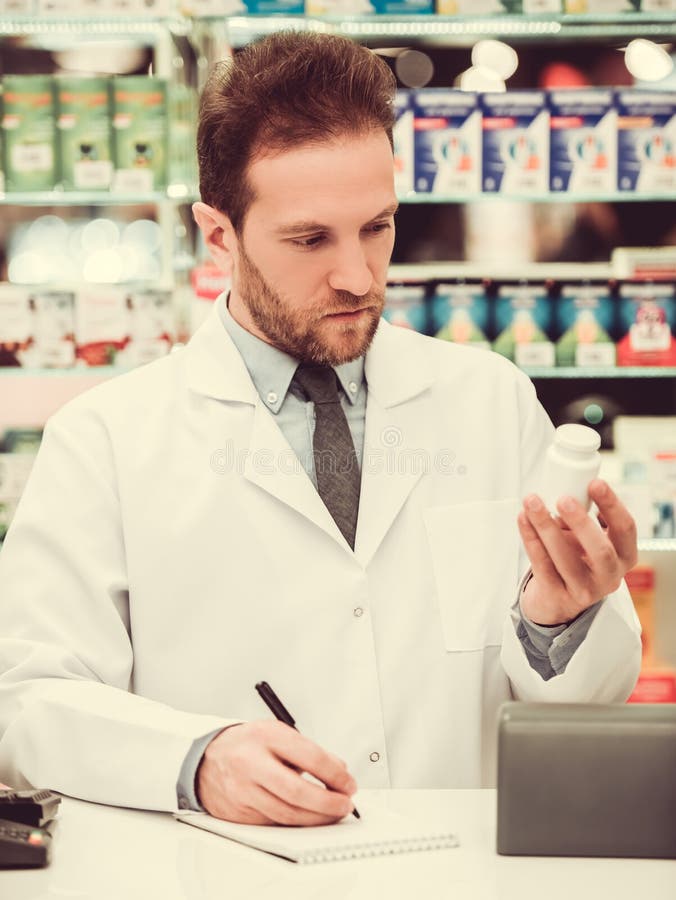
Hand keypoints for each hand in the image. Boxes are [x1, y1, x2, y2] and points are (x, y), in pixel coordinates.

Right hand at [196, 720, 357, 825]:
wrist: (205, 759)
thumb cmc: (247, 745)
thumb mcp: (277, 733)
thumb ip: (308, 750)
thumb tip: (339, 770)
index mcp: (266, 738)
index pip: (310, 758)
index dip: (335, 774)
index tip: (349, 783)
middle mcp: (253, 764)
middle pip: (298, 792)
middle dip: (328, 803)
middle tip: (345, 805)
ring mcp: (244, 791)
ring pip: (287, 814)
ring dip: (317, 818)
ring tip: (333, 814)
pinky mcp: (240, 814)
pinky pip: (275, 823)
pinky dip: (297, 824)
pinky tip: (309, 818)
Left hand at [517, 479, 637, 626]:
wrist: (557, 599)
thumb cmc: (576, 558)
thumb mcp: (586, 539)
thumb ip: (580, 517)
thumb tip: (563, 485)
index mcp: (624, 555)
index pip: (625, 528)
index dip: (612, 505)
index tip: (594, 483)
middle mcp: (609, 576)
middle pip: (601, 551)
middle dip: (581, 522)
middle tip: (563, 499)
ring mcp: (584, 590)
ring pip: (564, 558)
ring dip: (545, 527)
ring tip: (532, 503)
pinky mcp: (558, 596)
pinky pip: (541, 564)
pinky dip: (530, 538)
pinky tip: (523, 518)